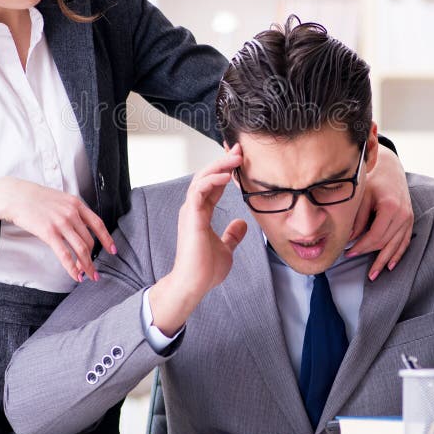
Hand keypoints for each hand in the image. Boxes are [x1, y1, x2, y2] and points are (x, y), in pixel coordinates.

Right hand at [0, 177, 115, 282]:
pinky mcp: (49, 233)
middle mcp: (72, 213)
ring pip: (81, 249)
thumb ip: (72, 211)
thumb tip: (81, 228)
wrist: (16, 196)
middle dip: (92, 257)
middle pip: (89, 240)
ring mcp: (61, 223)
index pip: (98, 223)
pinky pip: (65, 254)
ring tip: (88, 275)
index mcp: (76, 204)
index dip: (107, 238)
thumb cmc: (36, 199)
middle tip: (93, 270)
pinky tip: (75, 275)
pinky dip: (72, 267)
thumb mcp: (60, 199)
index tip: (113, 250)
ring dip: (86, 265)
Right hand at [149, 145, 247, 335]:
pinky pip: (199, 191)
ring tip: (236, 157)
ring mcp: (191, 210)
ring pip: (202, 178)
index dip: (226, 170)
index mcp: (201, 212)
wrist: (194, 284)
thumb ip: (232, 235)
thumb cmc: (205, 269)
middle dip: (223, 161)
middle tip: (239, 149)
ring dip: (219, 165)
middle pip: (207, 175)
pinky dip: (212, 180)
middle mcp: (194, 207)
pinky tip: (226, 175)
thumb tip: (242, 224)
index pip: (213, 184)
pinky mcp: (191, 216)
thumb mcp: (226, 248)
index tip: (240, 159)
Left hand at [349, 143, 413, 279]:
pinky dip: (397, 254)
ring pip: (396, 245)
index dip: (361, 247)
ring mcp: (409, 218)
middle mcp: (403, 214)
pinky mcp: (410, 219)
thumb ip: (357, 218)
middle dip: (369, 254)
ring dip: (384, 261)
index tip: (348, 252)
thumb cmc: (373, 179)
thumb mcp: (362, 196)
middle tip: (353, 260)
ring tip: (373, 274)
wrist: (390, 167)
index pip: (375, 236)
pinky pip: (405, 241)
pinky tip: (390, 265)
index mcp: (391, 207)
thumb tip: (350, 239)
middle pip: (385, 242)